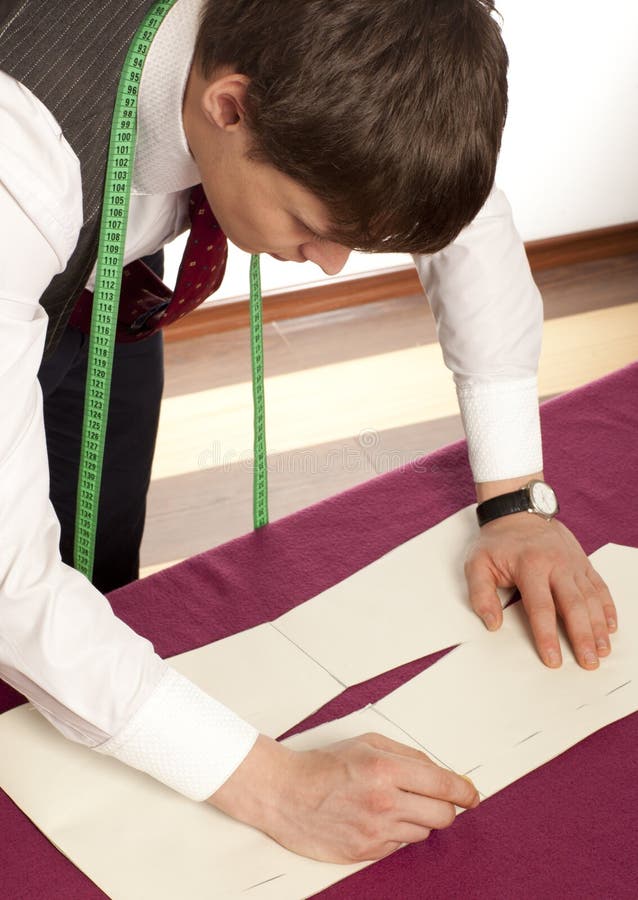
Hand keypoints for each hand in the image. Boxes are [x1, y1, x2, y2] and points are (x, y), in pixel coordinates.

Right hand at [207, 733, 478, 862]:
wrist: (285, 793)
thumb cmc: (324, 765)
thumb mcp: (367, 742)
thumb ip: (407, 754)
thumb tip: (438, 770)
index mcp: (386, 768)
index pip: (445, 785)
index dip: (466, 791)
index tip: (473, 795)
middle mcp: (384, 802)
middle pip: (443, 815)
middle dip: (446, 807)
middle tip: (436, 799)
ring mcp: (375, 830)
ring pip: (423, 831)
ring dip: (417, 818)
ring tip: (392, 804)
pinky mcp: (365, 852)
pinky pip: (399, 845)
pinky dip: (396, 832)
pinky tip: (376, 818)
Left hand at [465, 512, 617, 669]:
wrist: (518, 511)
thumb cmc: (497, 542)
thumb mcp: (477, 563)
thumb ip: (480, 595)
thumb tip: (492, 624)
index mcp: (530, 565)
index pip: (541, 607)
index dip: (547, 636)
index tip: (553, 660)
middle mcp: (556, 564)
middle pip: (573, 605)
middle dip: (582, 636)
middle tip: (588, 662)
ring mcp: (573, 562)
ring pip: (591, 598)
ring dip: (598, 626)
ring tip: (602, 651)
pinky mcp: (583, 561)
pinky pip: (599, 586)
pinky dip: (607, 607)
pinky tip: (610, 626)